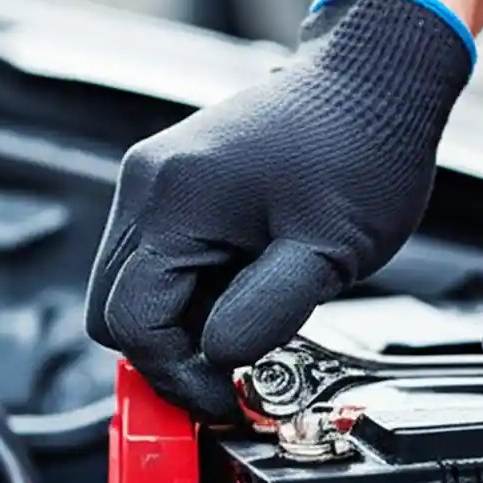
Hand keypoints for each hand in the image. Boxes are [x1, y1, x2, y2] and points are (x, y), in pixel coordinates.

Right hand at [86, 0, 471, 418]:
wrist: (370, 86)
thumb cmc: (361, 153)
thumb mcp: (326, 254)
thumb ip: (265, 314)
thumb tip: (218, 361)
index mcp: (174, 202)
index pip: (133, 322)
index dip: (177, 376)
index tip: (226, 396)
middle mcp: (147, 186)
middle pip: (112, 310)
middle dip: (169, 354)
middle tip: (231, 374)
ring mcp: (152, 181)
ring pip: (129, 288)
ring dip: (180, 323)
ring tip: (250, 320)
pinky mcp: (170, 183)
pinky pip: (155, 260)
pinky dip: (189, 291)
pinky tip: (243, 287)